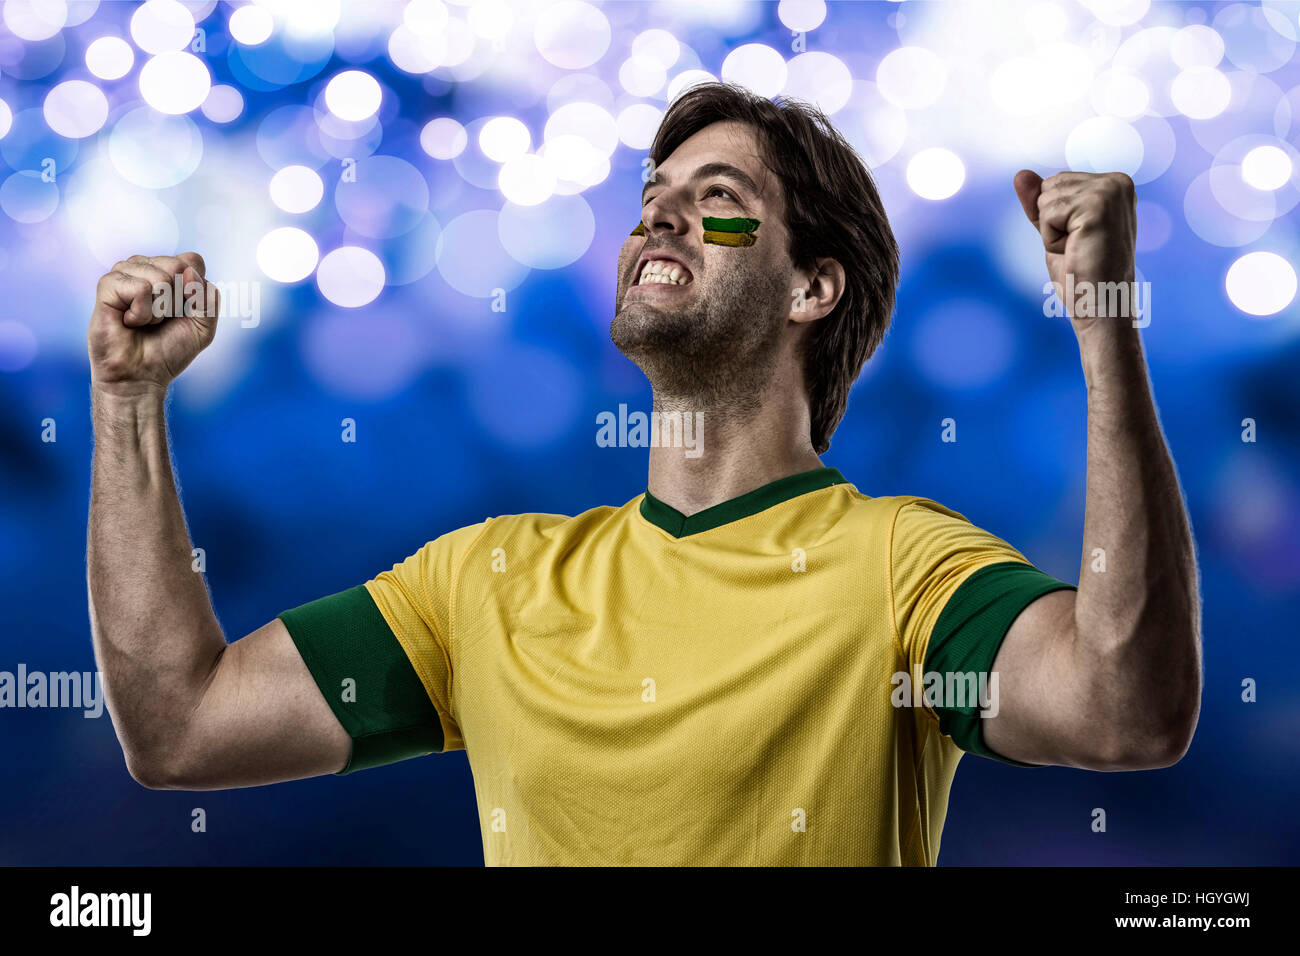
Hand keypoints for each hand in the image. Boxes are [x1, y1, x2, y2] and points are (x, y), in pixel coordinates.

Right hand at [88, 253, 218, 396]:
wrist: (141, 376)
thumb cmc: (169, 351)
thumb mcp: (203, 326)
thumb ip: (209, 298)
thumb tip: (187, 271)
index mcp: (168, 272)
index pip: (193, 261)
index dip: (196, 290)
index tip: (184, 312)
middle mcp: (146, 267)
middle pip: (178, 266)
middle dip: (178, 301)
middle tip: (161, 319)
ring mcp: (125, 273)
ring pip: (161, 277)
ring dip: (160, 309)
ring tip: (145, 321)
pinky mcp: (108, 285)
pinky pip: (140, 288)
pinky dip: (143, 313)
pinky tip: (130, 321)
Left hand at [1014, 170, 1136, 326]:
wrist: (1101, 306)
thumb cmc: (1082, 274)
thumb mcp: (1056, 230)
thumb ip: (1040, 201)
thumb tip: (1020, 174)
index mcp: (1115, 184)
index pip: (1057, 182)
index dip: (1056, 217)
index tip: (1079, 239)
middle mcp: (1118, 181)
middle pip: (1050, 184)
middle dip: (1052, 221)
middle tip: (1077, 247)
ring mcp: (1110, 191)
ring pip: (1046, 197)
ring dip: (1051, 230)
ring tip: (1077, 249)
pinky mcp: (1097, 205)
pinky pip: (1047, 212)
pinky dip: (1051, 237)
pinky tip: (1075, 250)